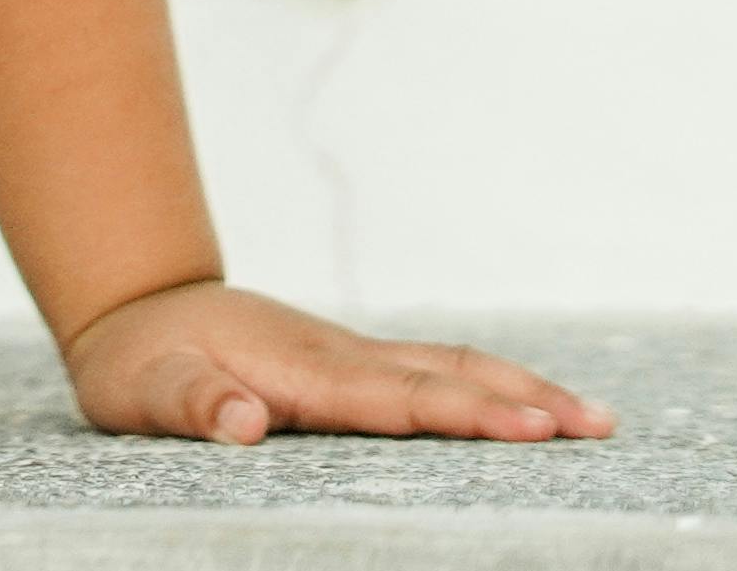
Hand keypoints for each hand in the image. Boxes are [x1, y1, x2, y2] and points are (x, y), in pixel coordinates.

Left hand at [62, 282, 614, 444]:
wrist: (136, 309)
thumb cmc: (139, 361)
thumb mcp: (144, 390)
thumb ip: (192, 405)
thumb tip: (245, 420)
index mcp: (302, 373)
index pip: (399, 398)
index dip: (467, 415)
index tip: (533, 428)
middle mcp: (341, 360)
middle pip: (448, 375)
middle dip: (526, 401)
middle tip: (600, 427)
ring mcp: (352, 358)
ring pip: (450, 366)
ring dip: (522, 389)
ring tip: (593, 419)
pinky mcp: (353, 368)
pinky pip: (435, 373)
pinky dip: (490, 387)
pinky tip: (527, 408)